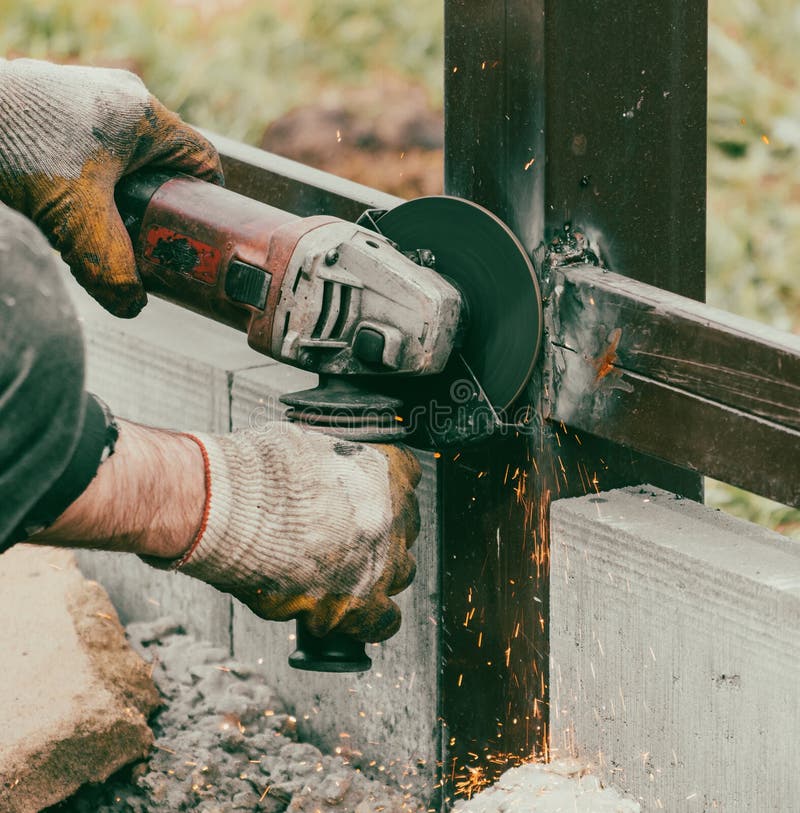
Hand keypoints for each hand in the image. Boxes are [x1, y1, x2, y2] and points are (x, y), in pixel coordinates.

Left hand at [0, 58, 222, 316]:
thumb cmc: (13, 147)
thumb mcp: (74, 221)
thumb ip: (109, 269)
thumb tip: (132, 306)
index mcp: (144, 115)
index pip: (203, 160)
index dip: (207, 202)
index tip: (196, 235)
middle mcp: (119, 96)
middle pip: (162, 163)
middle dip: (156, 206)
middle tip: (144, 242)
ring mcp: (83, 94)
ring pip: (122, 157)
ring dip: (118, 195)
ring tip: (99, 228)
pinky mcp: (52, 104)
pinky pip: (88, 147)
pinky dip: (85, 180)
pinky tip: (62, 206)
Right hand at [177, 425, 420, 642]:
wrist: (226, 509)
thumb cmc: (254, 473)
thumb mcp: (303, 445)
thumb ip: (328, 464)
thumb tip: (321, 471)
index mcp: (382, 470)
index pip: (407, 477)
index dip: (382, 491)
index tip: (365, 497)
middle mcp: (390, 516)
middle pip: (403, 529)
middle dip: (379, 534)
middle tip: (346, 537)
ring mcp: (377, 562)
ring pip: (399, 573)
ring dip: (375, 572)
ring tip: (339, 574)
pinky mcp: (353, 604)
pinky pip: (382, 621)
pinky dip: (367, 619)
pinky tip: (344, 610)